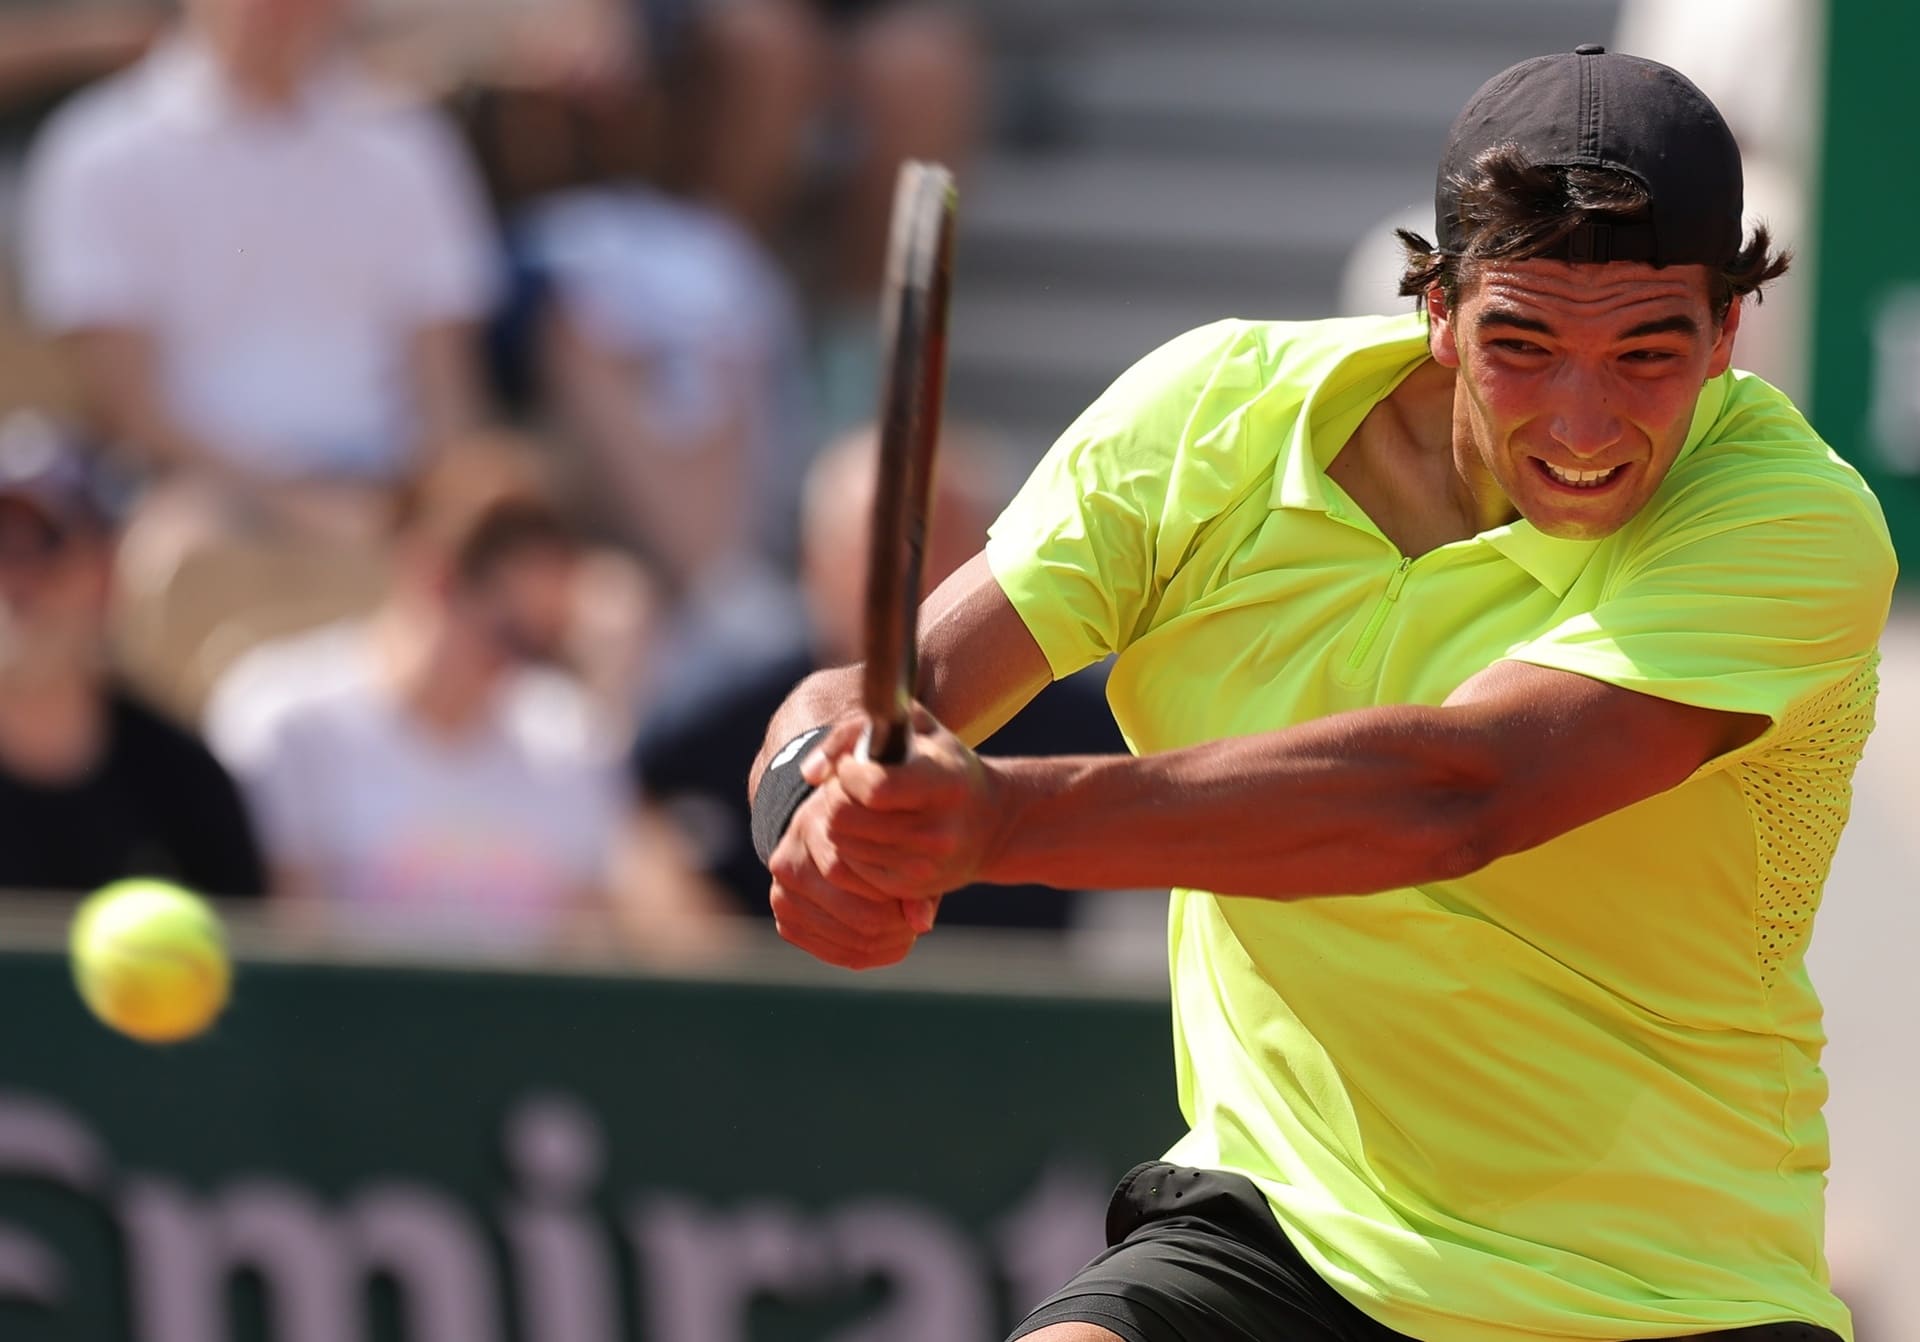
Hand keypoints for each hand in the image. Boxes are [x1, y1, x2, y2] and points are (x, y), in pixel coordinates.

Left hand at [766, 705, 1004, 968]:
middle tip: (849, 784)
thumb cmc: (943, 762)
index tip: (856, 763)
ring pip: (840, 842)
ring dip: (838, 819)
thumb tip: (810, 773)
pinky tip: (868, 829)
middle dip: (835, 794)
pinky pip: (849, 866)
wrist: (991, 823)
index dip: (849, 771)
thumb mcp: (915, 725)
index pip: (873, 787)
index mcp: (946, 784)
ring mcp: (924, 866)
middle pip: (845, 817)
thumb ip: (855, 730)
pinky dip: (848, 844)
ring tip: (859, 804)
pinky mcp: (909, 888)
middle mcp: (938, 832)